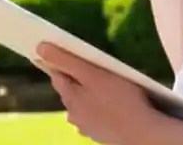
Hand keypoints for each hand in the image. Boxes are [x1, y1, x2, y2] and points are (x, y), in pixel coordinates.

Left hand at [36, 42, 165, 144]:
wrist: (142, 133)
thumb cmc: (120, 99)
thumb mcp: (92, 73)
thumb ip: (66, 60)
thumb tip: (40, 48)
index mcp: (69, 97)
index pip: (57, 75)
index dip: (61, 62)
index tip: (70, 53)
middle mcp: (73, 114)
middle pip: (71, 90)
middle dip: (80, 79)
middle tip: (99, 69)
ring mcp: (86, 127)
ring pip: (83, 105)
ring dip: (90, 96)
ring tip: (111, 88)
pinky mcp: (100, 135)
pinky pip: (96, 117)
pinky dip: (101, 110)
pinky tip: (115, 106)